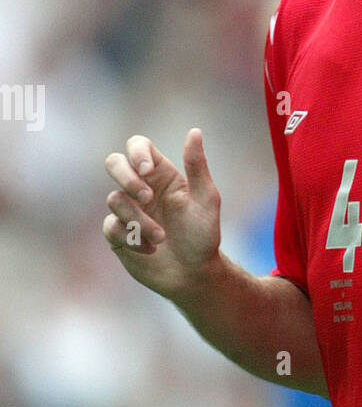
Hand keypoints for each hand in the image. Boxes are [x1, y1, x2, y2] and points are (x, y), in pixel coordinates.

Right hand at [102, 129, 220, 298]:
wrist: (194, 275)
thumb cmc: (204, 236)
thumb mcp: (207, 200)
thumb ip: (197, 166)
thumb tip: (194, 131)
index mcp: (162, 175)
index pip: (137, 145)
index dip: (136, 152)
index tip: (147, 171)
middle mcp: (142, 189)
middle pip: (113, 163)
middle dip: (126, 178)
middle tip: (147, 198)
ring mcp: (128, 211)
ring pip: (114, 199)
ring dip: (139, 220)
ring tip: (162, 238)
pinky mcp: (119, 234)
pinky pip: (111, 226)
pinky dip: (131, 238)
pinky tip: (150, 250)